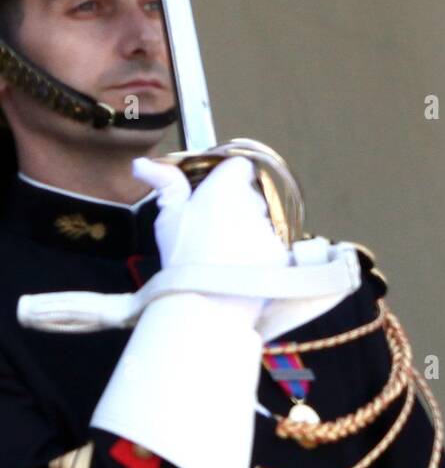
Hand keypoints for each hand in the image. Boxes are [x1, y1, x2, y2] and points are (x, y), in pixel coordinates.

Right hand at [132, 154, 287, 325]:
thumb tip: (141, 163)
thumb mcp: (167, 218)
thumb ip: (165, 184)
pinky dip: (263, 256)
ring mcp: (269, 229)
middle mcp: (252, 202)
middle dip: (240, 209)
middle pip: (252, 195)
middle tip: (218, 233)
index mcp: (225, 187)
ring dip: (252, 233)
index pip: (240, 165)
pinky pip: (274, 247)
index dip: (232, 178)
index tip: (221, 194)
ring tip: (230, 257)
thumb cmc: (182, 258)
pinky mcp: (281, 253)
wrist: (206, 304)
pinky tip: (244, 270)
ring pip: (264, 223)